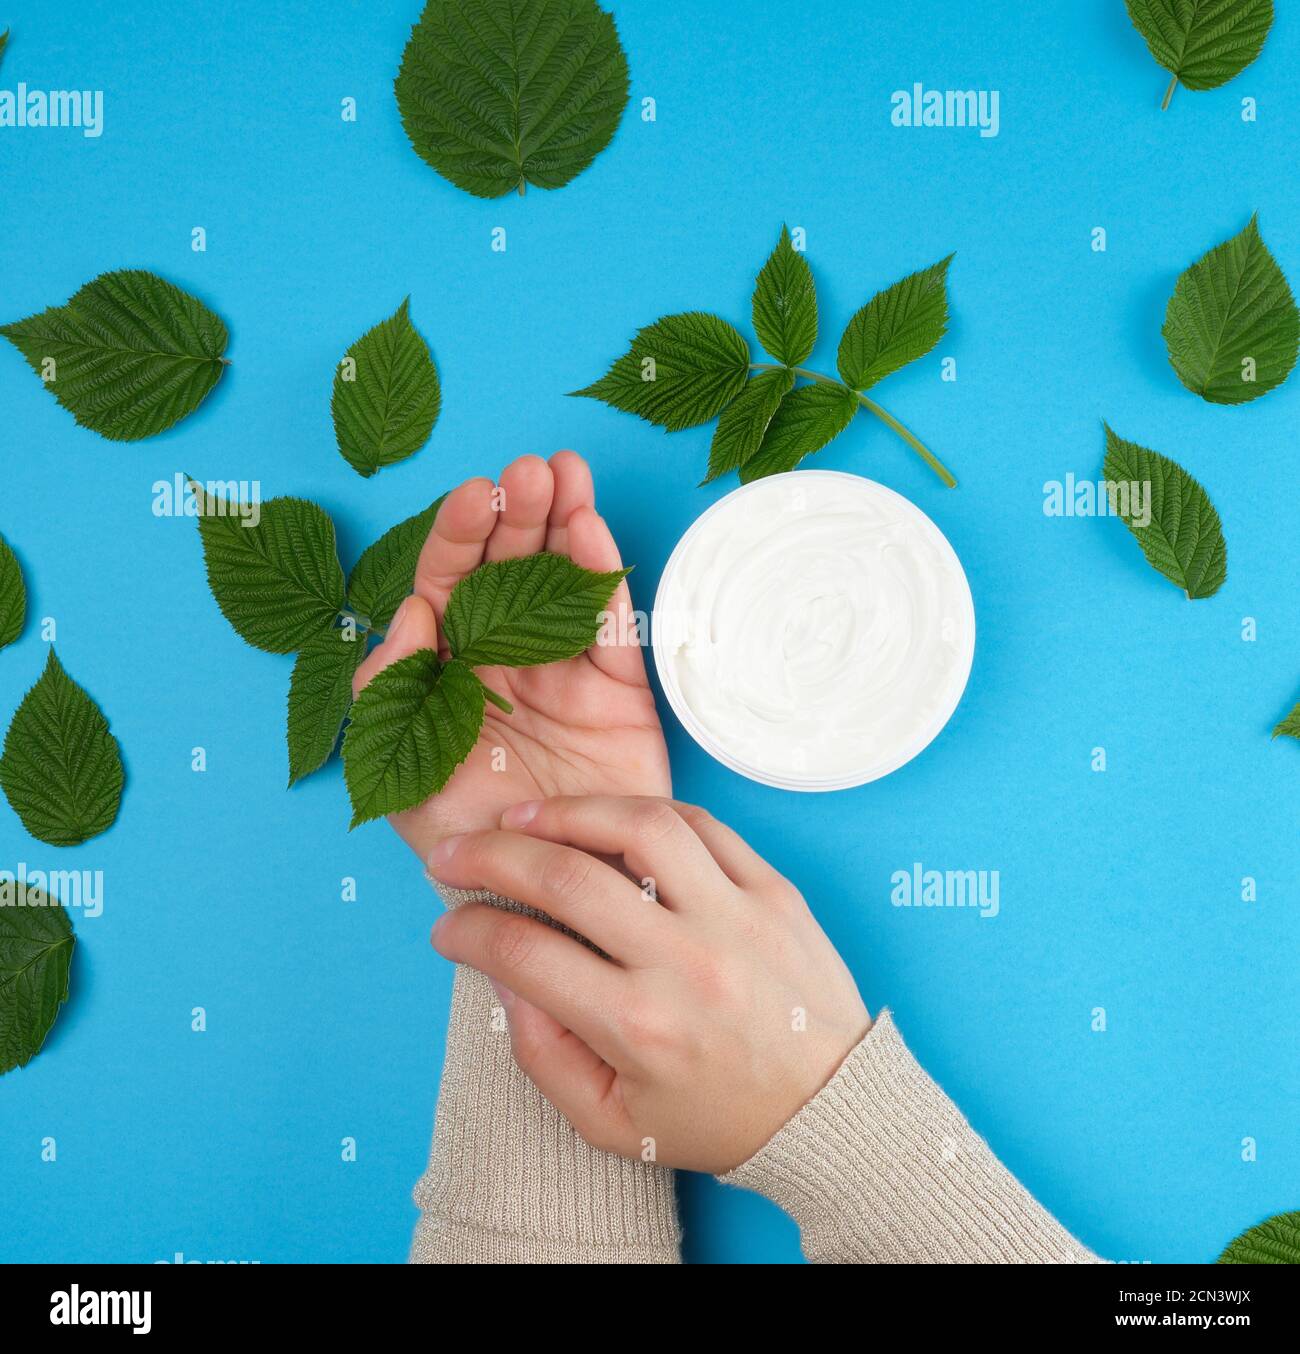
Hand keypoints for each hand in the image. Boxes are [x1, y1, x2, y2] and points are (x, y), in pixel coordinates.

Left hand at [353, 453, 670, 861]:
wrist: (539, 901)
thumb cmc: (460, 843)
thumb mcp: (399, 774)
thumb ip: (390, 692)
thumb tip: (411, 613)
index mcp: (448, 670)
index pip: (450, 586)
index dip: (458, 537)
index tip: (470, 495)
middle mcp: (506, 659)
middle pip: (510, 569)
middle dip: (517, 516)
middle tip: (529, 470)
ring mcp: (564, 673)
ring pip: (564, 583)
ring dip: (564, 525)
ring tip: (566, 473)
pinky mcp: (617, 694)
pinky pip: (610, 628)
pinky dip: (604, 579)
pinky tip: (594, 531)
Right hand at [425, 795, 871, 1173]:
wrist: (830, 1111)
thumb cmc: (717, 1118)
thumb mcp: (612, 1122)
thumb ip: (543, 1056)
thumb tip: (504, 977)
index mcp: (639, 1026)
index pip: (524, 952)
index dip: (468, 931)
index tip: (448, 926)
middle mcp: (686, 961)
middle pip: (566, 877)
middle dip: (490, 855)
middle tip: (455, 852)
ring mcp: (736, 916)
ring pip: (639, 827)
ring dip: (569, 811)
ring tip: (525, 816)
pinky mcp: (774, 891)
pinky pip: (704, 825)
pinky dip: (646, 812)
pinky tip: (608, 817)